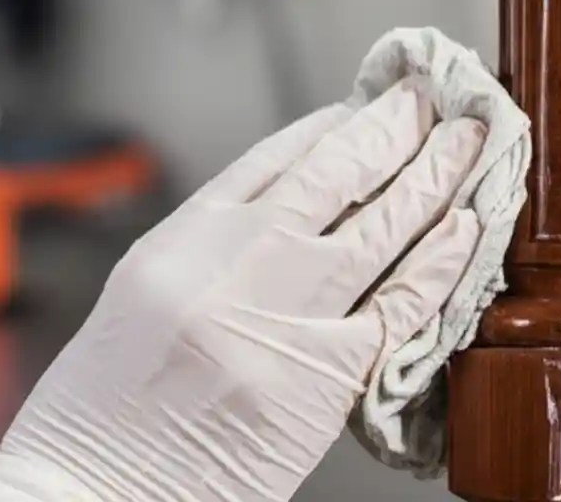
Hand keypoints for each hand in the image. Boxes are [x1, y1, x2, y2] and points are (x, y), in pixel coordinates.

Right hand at [0, 78, 484, 501]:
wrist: (94, 488)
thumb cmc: (105, 403)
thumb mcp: (142, 291)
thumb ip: (213, 240)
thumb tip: (292, 200)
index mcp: (184, 237)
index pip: (275, 156)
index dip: (335, 122)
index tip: (369, 101)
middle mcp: (235, 263)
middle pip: (336, 175)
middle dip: (393, 128)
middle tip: (430, 98)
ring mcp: (282, 317)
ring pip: (380, 226)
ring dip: (433, 175)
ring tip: (467, 140)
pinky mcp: (323, 377)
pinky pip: (400, 305)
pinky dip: (440, 262)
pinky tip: (467, 226)